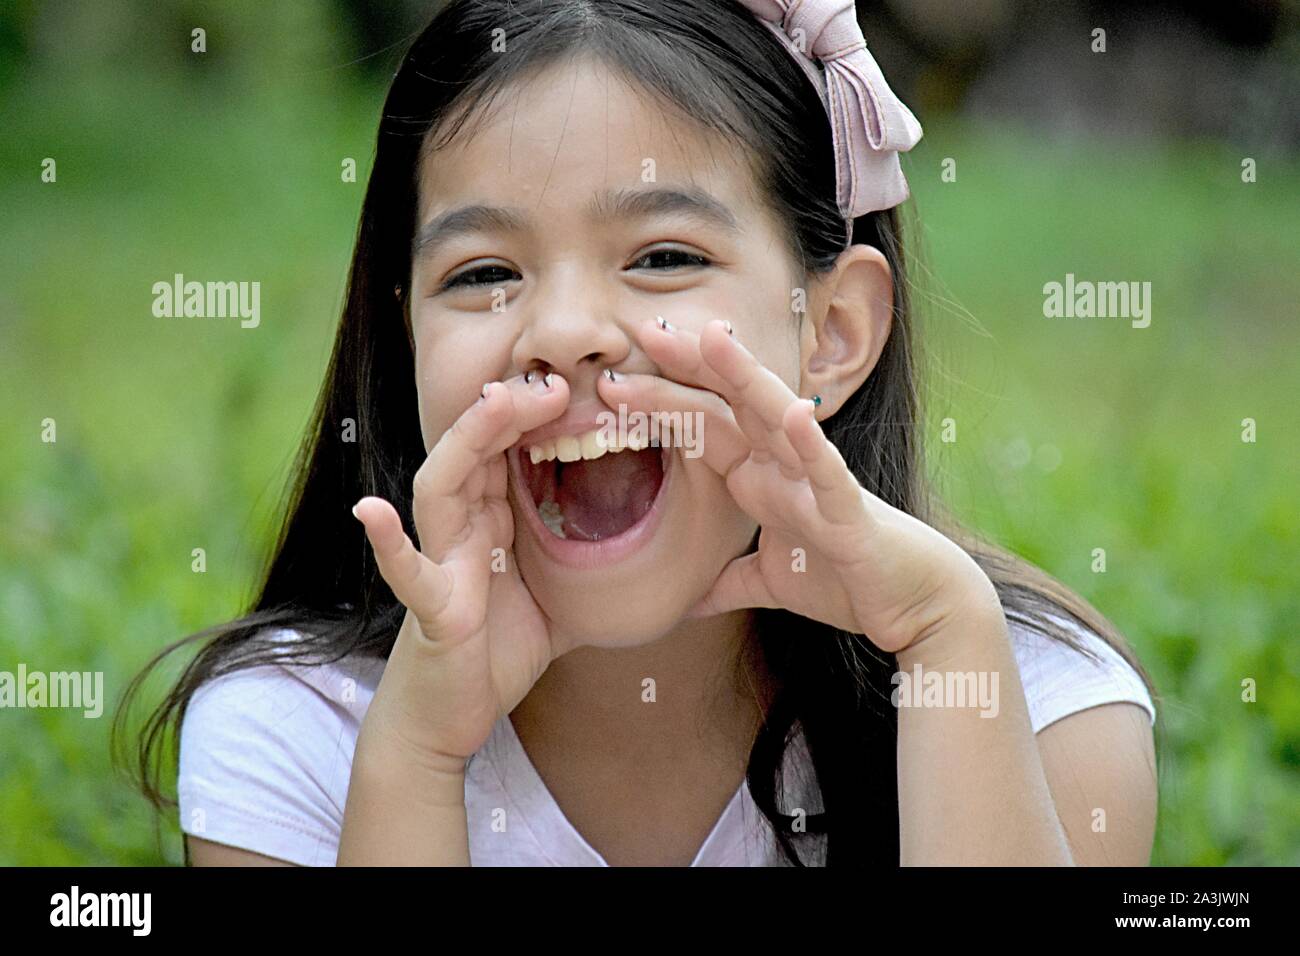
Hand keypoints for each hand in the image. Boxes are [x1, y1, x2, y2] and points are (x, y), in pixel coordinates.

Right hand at [351, 370, 571, 767]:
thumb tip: (660, 548)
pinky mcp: (430, 608)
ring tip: (495, 404)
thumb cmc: (498, 652)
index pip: (509, 450)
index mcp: (492, 522)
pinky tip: (370, 512)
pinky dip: (389, 543)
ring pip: (439, 488)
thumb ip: (591, 565)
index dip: (539, 415)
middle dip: (510, 410)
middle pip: (475, 451)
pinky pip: (406, 571)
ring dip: (467, 443)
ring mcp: (441, 564)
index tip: (582, 389)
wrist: (450, 717)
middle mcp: (460, 531)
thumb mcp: (561, 597)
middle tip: (554, 383)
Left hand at [597, 317, 999, 653]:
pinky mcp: (848, 513)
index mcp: (761, 478)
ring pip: (776, 419)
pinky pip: (828, 475)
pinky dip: (812, 446)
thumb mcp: (768, 582)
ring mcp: (816, 483)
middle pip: (729, 406)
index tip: (612, 380)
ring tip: (712, 339)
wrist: (914, 605)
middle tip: (642, 333)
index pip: (704, 427)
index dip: (662, 400)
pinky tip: (794, 417)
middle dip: (688, 370)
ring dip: (746, 378)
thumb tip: (684, 601)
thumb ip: (726, 583)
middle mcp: (785, 468)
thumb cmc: (846, 582)